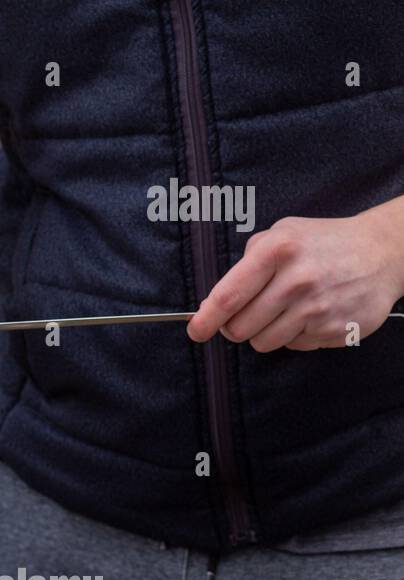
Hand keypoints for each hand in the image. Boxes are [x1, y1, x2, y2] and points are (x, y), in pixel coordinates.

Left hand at [187, 210, 403, 351]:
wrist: (383, 252)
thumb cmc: (323, 243)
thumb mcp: (282, 233)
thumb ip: (248, 260)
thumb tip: (216, 299)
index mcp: (278, 251)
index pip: (227, 297)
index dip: (205, 320)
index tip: (196, 331)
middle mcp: (297, 280)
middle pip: (240, 328)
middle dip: (235, 327)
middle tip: (247, 316)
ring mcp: (318, 308)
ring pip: (263, 343)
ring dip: (265, 333)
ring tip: (285, 310)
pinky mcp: (336, 330)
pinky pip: (294, 346)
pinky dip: (294, 335)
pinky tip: (311, 314)